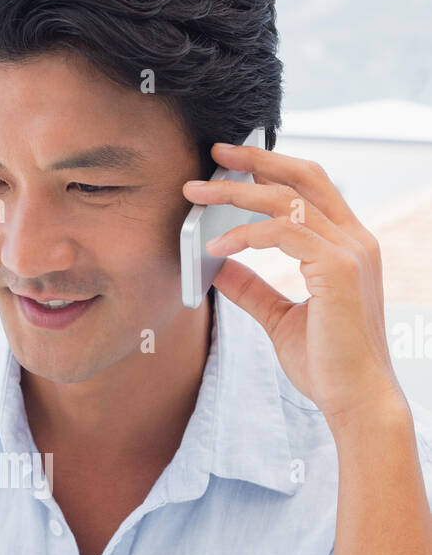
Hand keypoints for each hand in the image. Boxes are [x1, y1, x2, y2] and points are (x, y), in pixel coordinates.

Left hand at [182, 143, 406, 432]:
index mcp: (348, 246)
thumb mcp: (280, 319)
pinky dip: (245, 235)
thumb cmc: (328, 365)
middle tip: (213, 153)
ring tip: (197, 194)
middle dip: (256, 159)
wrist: (356, 401)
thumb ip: (253, 288)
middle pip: (303, 177)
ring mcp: (350, 251)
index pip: (312, 188)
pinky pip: (284, 232)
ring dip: (236, 193)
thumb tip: (218, 266)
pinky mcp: (338, 269)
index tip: (234, 161)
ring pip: (287, 200)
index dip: (273, 167)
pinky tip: (217, 247)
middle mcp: (355, 240)